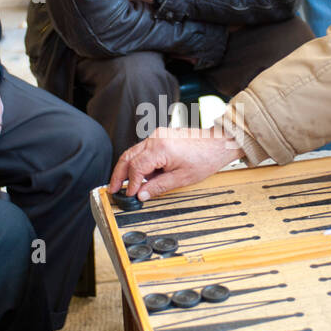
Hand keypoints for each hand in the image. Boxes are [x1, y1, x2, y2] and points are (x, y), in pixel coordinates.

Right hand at [110, 126, 240, 201]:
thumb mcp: (181, 178)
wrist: (218, 143)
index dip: (130, 183)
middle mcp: (155, 138)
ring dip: (128, 169)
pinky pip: (143, 150)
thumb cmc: (205, 158)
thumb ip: (158, 187)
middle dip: (118, 174)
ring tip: (124, 184)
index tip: (129, 195)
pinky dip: (139, 163)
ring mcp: (157, 135)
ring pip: (133, 153)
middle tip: (113, 188)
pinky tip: (143, 176)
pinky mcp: (161, 136)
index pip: (136, 167)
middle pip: (128, 157)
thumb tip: (141, 195)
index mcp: (160, 148)